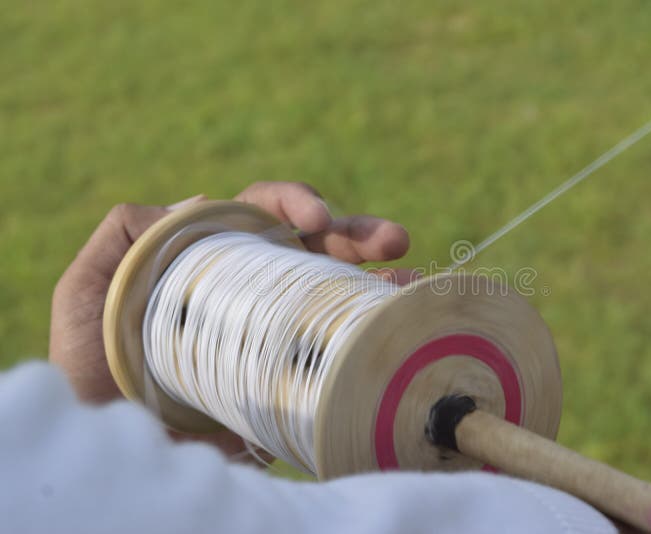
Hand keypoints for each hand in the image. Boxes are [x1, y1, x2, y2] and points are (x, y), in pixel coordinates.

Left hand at [49, 181, 413, 457]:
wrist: (116, 437)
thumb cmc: (93, 365)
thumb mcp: (88, 290)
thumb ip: (124, 233)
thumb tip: (195, 202)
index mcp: (218, 254)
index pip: (264, 211)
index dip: (294, 203)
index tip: (315, 219)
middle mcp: (257, 283)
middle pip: (316, 244)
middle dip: (356, 232)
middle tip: (392, 241)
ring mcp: (280, 324)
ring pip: (338, 285)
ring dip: (378, 274)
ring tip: (407, 276)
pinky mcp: (292, 366)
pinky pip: (339, 338)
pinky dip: (376, 323)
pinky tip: (401, 317)